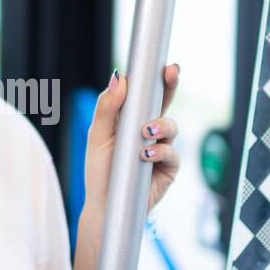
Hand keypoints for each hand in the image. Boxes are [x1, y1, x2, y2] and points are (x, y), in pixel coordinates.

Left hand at [82, 63, 181, 217]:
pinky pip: (172, 153)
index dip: (154, 77)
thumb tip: (118, 77)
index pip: (145, 92)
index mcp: (131, 118)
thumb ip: (107, 107)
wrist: (105, 205)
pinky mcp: (169, 167)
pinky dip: (159, 152)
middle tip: (171, 72)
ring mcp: (161, 147)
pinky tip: (145, 155)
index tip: (161, 63)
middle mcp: (149, 129)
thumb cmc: (100, 170)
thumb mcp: (98, 136)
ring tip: (145, 133)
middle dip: (170, 85)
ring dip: (160, 125)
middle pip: (164, 102)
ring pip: (171, 125)